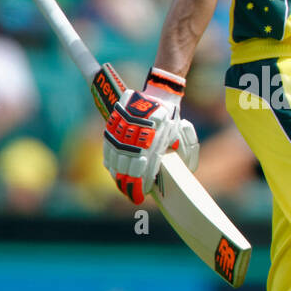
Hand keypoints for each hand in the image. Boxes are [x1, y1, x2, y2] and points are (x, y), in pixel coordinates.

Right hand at [101, 69, 198, 203]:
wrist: (157, 93)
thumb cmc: (170, 117)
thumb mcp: (179, 132)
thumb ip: (182, 151)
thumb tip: (182, 170)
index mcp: (155, 133)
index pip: (146, 165)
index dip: (142, 182)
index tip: (142, 194)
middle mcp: (137, 131)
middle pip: (128, 164)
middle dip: (129, 184)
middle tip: (132, 197)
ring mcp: (123, 126)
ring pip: (116, 157)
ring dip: (119, 175)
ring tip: (123, 188)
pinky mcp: (113, 123)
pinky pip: (108, 147)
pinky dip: (110, 162)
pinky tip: (114, 172)